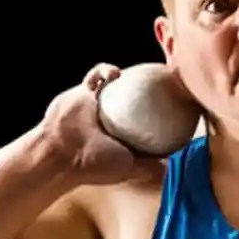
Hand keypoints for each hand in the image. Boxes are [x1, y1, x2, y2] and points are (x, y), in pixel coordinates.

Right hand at [38, 64, 164, 185]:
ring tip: (144, 72)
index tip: (178, 102)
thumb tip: (176, 163)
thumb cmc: (95, 164)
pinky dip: (105, 70)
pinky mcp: (82, 92)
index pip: (147, 120)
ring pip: (115, 85)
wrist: (61, 154)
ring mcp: (97, 105)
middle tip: (165, 79)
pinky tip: (115, 73)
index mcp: (123, 136)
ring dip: (128, 77)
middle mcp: (111, 120)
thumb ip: (152, 165)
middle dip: (149, 88)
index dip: (162, 111)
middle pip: (135, 99)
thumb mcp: (132, 167)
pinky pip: (95, 75)